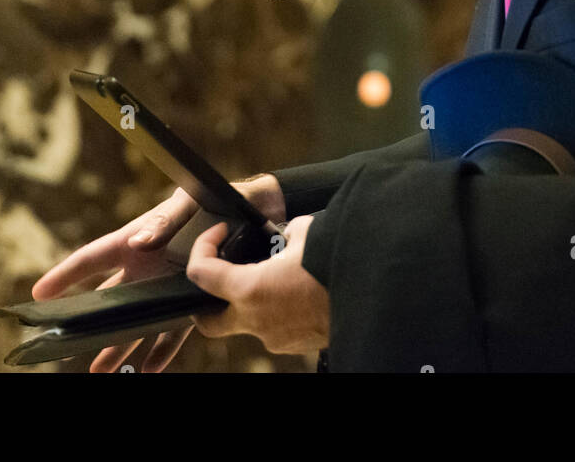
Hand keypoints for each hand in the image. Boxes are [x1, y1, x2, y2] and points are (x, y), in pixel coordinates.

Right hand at [30, 174, 286, 371]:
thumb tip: (138, 242)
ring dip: (121, 346)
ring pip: (136, 321)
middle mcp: (147, 265)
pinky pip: (172, 329)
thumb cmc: (217, 196)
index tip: (38, 295)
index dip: (65, 275)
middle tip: (65, 350)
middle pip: (108, 299)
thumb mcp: (191, 200)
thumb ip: (165, 220)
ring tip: (102, 372)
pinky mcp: (192, 297)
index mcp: (138, 238)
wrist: (259, 211)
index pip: (94, 258)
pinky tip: (149, 370)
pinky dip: (161, 350)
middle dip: (88, 324)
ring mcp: (167, 284)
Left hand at [186, 214, 328, 355]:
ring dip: (253, 300)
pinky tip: (300, 290)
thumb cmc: (337, 261)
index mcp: (250, 289)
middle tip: (220, 275)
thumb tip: (289, 235)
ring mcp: (275, 338)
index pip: (201, 274)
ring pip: (248, 322)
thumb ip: (288, 233)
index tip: (218, 234)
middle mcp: (256, 320)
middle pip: (209, 321)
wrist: (373, 296)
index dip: (202, 248)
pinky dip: (278, 309)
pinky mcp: (295, 344)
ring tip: (279, 274)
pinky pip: (275, 327)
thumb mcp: (307, 231)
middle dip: (207, 301)